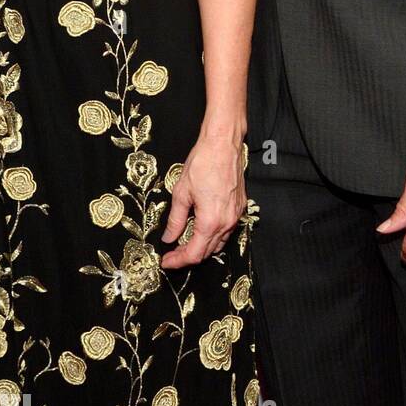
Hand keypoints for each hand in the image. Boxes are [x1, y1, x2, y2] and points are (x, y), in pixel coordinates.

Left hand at [160, 134, 246, 267]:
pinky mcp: (240, 207)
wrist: (223, 144)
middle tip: (172, 253)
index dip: (178, 261)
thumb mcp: (181, 193)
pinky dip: (213, 235)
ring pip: (219, 243)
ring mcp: (235, 215)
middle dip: (188, 256)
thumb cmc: (203, 163)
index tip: (166, 261)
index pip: (194, 254)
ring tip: (185, 242)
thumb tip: (169, 238)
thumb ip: (175, 220)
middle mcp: (226, 222)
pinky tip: (201, 227)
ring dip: (202, 247)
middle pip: (207, 252)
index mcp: (210, 222)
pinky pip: (227, 230)